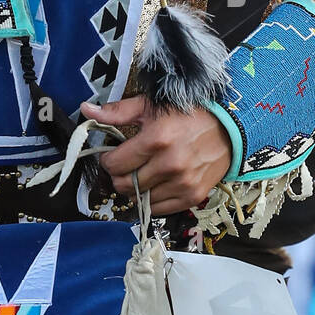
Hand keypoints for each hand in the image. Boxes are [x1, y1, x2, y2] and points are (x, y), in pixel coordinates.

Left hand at [81, 96, 232, 216]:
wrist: (229, 127)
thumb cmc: (186, 112)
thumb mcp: (150, 105)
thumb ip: (116, 112)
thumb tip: (85, 110)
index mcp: (156, 139)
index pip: (115, 164)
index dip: (107, 160)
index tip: (111, 154)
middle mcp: (169, 165)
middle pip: (125, 185)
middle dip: (118, 176)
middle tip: (123, 166)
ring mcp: (182, 183)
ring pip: (141, 199)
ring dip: (134, 190)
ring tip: (139, 175)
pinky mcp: (193, 196)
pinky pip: (161, 209)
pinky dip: (152, 201)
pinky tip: (153, 186)